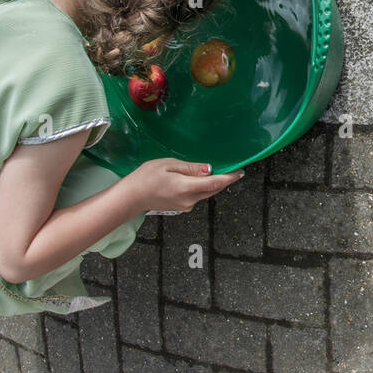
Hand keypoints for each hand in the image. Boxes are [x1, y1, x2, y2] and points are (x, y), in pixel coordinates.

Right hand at [124, 158, 243, 215]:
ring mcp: (186, 205)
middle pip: (213, 189)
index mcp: (186, 188)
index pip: (214, 183)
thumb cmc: (146, 177)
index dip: (229, 178)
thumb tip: (209, 169)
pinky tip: (200, 179)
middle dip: (224, 180)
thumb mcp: (168, 165)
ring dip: (213, 183)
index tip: (240, 172)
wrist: (131, 197)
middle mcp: (189, 200)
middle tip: (232, 169)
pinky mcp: (182, 207)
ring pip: (206, 193)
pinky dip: (203, 187)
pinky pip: (198, 196)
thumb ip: (191, 168)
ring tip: (216, 172)